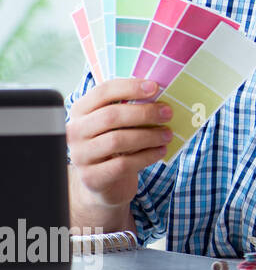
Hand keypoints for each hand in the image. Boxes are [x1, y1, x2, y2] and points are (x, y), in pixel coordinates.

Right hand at [67, 78, 172, 207]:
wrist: (104, 181)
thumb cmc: (115, 144)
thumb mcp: (118, 124)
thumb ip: (130, 108)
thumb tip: (160, 95)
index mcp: (80, 110)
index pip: (102, 92)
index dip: (130, 87)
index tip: (155, 87)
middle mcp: (74, 131)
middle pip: (110, 116)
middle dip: (144, 113)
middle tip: (167, 113)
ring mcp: (80, 155)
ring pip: (117, 141)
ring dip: (148, 136)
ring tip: (167, 134)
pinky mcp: (91, 177)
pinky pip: (122, 164)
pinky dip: (146, 156)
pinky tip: (161, 151)